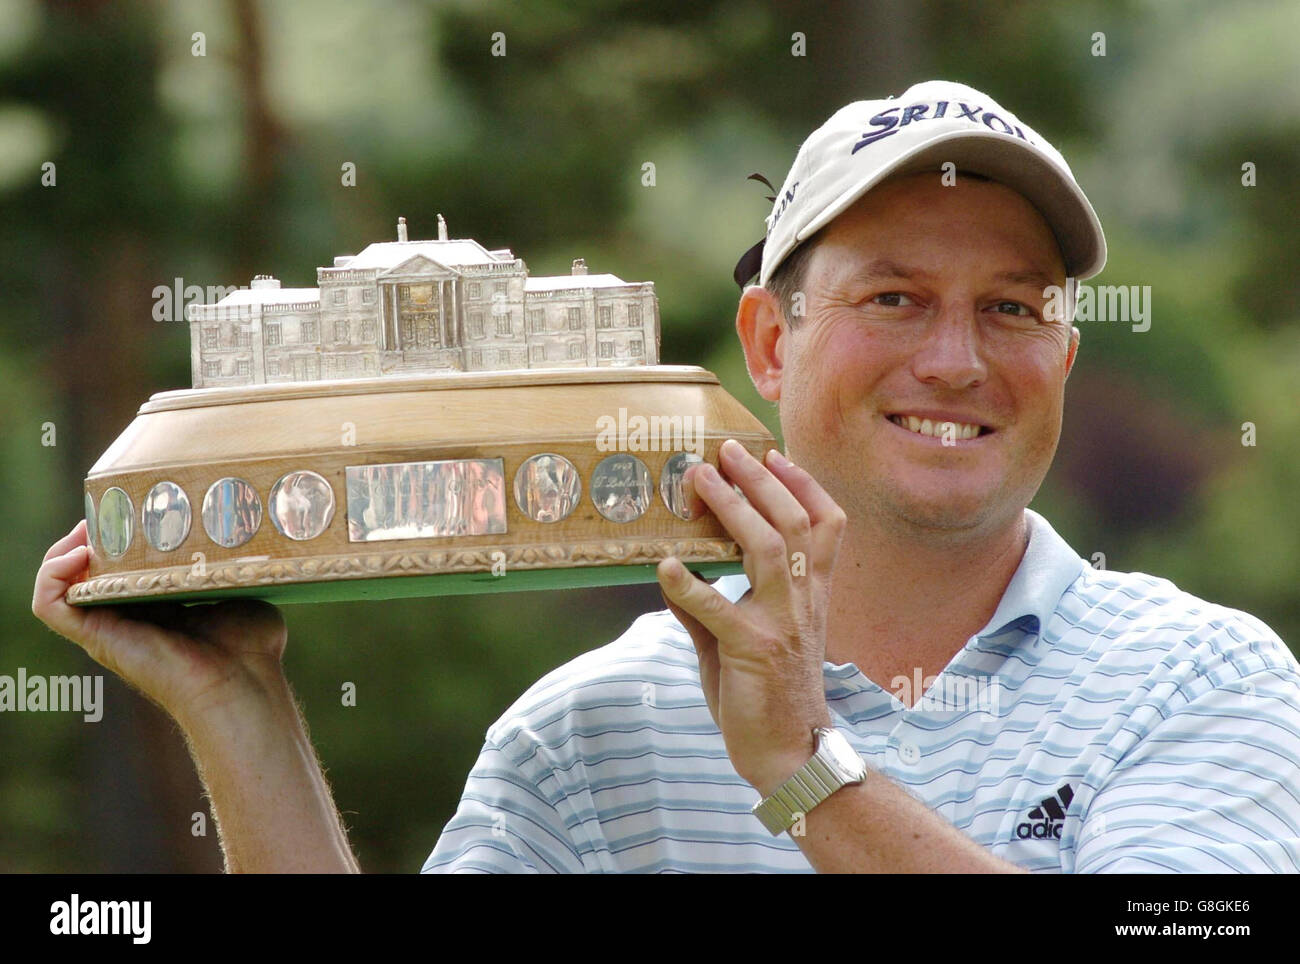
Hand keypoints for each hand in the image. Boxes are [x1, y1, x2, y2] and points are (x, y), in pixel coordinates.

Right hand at [31, 518, 289, 730]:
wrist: (239, 683)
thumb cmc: (251, 648)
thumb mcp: (244, 594)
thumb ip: (236, 572)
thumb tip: (248, 547)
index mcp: (162, 606)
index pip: (127, 567)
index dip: (123, 536)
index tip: (136, 507)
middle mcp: (130, 616)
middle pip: (90, 571)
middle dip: (92, 535)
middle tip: (111, 511)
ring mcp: (109, 628)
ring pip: (60, 584)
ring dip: (64, 550)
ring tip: (87, 529)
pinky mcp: (95, 637)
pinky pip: (50, 604)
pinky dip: (52, 574)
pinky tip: (80, 552)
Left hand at [657, 439, 846, 795]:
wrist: (791, 753)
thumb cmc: (767, 695)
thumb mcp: (742, 642)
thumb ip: (711, 608)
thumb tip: (674, 573)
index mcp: (810, 595)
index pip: (825, 525)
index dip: (803, 484)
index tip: (775, 453)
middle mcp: (803, 600)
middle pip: (791, 522)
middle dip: (759, 479)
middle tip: (725, 450)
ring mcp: (781, 623)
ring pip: (765, 547)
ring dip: (731, 507)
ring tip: (699, 479)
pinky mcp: (753, 650)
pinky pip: (719, 609)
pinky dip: (689, 586)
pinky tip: (664, 566)